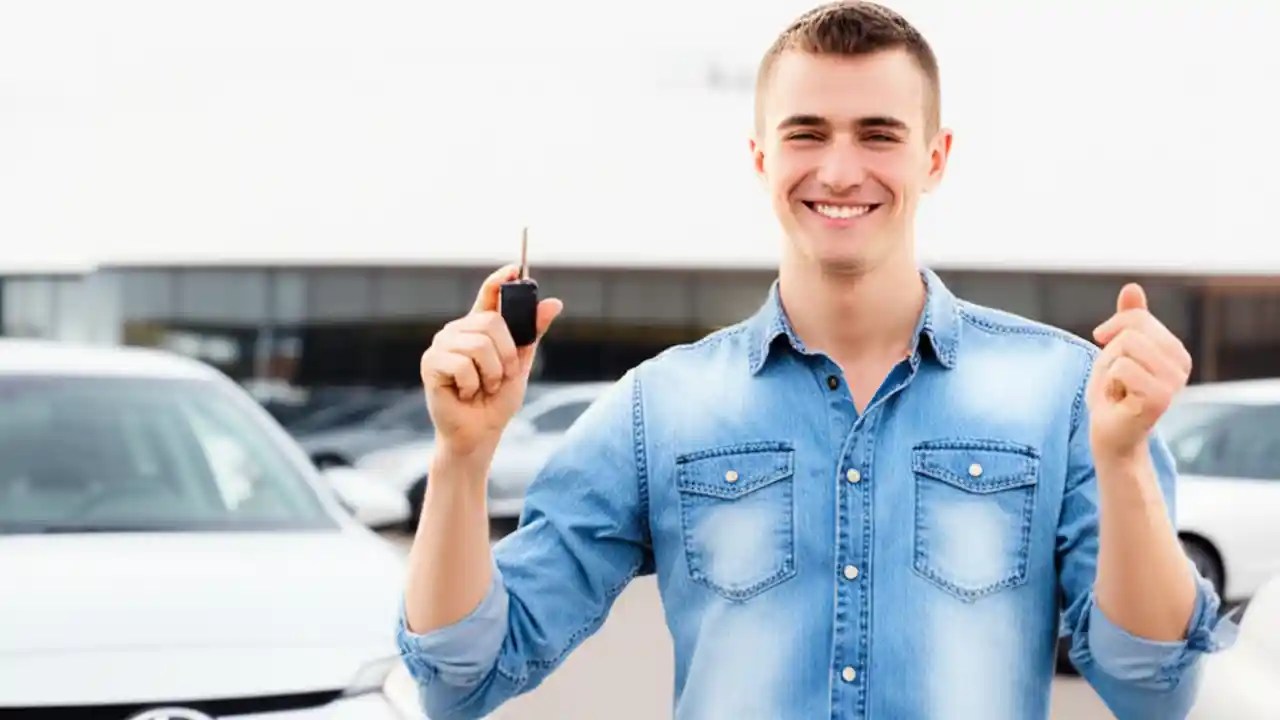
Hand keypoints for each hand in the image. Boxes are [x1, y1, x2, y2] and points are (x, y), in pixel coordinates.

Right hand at [420, 265, 562, 457]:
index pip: (489, 294)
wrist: (480, 434)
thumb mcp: (522, 364)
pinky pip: (463, 364)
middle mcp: (457, 330)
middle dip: (507, 355)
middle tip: (502, 376)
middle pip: (491, 322)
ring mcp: (441, 345)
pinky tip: (466, 394)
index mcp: (478, 327)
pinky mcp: (430, 363)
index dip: (501, 279)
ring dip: (492, 373)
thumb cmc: (497, 401)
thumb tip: (554, 303)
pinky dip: (474, 385)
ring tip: (483, 386)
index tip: (516, 268)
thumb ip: (532, 333)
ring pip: (479, 344)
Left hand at [1087, 283, 1191, 463]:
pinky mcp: (1160, 398)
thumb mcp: (1117, 349)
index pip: (1136, 317)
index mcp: (1176, 351)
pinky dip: (1108, 385)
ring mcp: (1173, 382)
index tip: (1108, 351)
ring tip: (1117, 390)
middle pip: (1130, 331)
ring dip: (1108, 370)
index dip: (1112, 330)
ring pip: (1124, 347)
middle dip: (1109, 354)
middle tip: (1115, 379)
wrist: (1110, 434)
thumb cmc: (1113, 393)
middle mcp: (1182, 365)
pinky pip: (1121, 368)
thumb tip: (1132, 286)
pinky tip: (1118, 401)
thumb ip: (1128, 320)